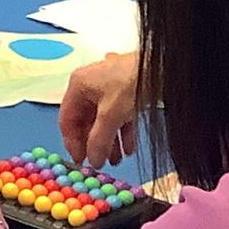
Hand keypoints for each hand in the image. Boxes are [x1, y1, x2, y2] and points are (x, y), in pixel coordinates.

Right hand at [58, 51, 140, 166]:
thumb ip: (98, 141)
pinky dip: (121, 133)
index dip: (72, 143)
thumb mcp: (110, 115)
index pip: (67, 120)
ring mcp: (107, 89)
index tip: (81, 162)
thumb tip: (93, 162)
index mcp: (78, 86)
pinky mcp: (124, 92)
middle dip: (94, 144)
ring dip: (108, 142)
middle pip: (85, 122)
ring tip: (117, 161)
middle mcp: (89, 87)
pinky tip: (129, 149)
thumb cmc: (130, 84)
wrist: (161, 65)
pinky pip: (117, 117)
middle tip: (100, 163)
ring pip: (103, 121)